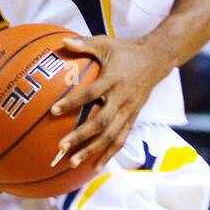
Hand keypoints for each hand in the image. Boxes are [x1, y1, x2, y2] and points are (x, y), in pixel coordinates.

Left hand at [51, 34, 168, 172]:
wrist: (156, 60)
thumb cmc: (126, 50)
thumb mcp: (106, 42)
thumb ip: (85, 44)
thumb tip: (63, 41)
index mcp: (114, 79)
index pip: (91, 93)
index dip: (73, 102)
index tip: (54, 110)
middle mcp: (123, 98)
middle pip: (102, 122)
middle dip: (81, 136)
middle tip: (61, 146)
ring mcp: (129, 111)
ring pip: (111, 136)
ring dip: (92, 150)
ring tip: (73, 162)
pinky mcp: (133, 118)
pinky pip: (121, 140)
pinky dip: (109, 155)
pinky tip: (95, 168)